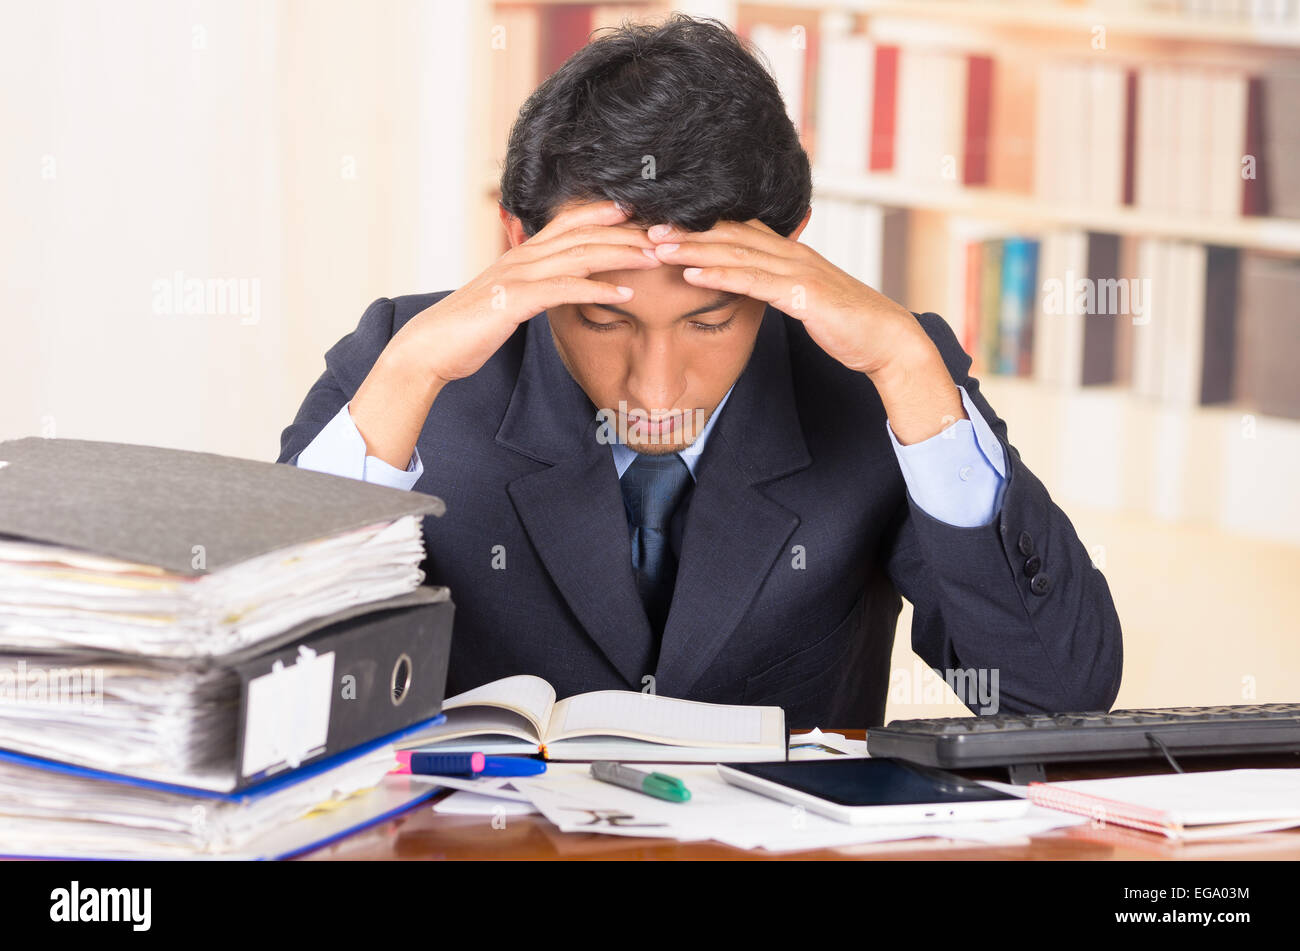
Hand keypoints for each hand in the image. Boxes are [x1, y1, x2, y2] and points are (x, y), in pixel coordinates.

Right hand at [394, 200, 661, 385]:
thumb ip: (530, 289)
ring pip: (579, 255)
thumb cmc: (468, 329)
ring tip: (657, 258)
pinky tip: (625, 295)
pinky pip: (564, 289)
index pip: (569, 223)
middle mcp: (522, 258)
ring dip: (623, 255)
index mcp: (521, 256)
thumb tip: (553, 288)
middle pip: (584, 234)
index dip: (605, 213)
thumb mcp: (505, 301)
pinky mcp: (514, 300)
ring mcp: (517, 276)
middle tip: (665, 235)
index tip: (639, 213)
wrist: (429, 348)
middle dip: (628, 233)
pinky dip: (598, 289)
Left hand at [645, 217, 964, 442]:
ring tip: (655, 245)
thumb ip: (776, 286)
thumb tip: (748, 285)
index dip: (698, 225)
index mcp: (788, 253)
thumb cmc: (846, 323)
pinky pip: (755, 281)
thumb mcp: (803, 299)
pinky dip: (721, 273)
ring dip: (693, 246)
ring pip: (736, 251)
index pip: (736, 230)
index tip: (660, 224)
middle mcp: (791, 253)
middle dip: (685, 228)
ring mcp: (798, 270)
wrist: (887, 339)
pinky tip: (693, 273)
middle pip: (729, 233)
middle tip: (643, 225)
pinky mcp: (803, 293)